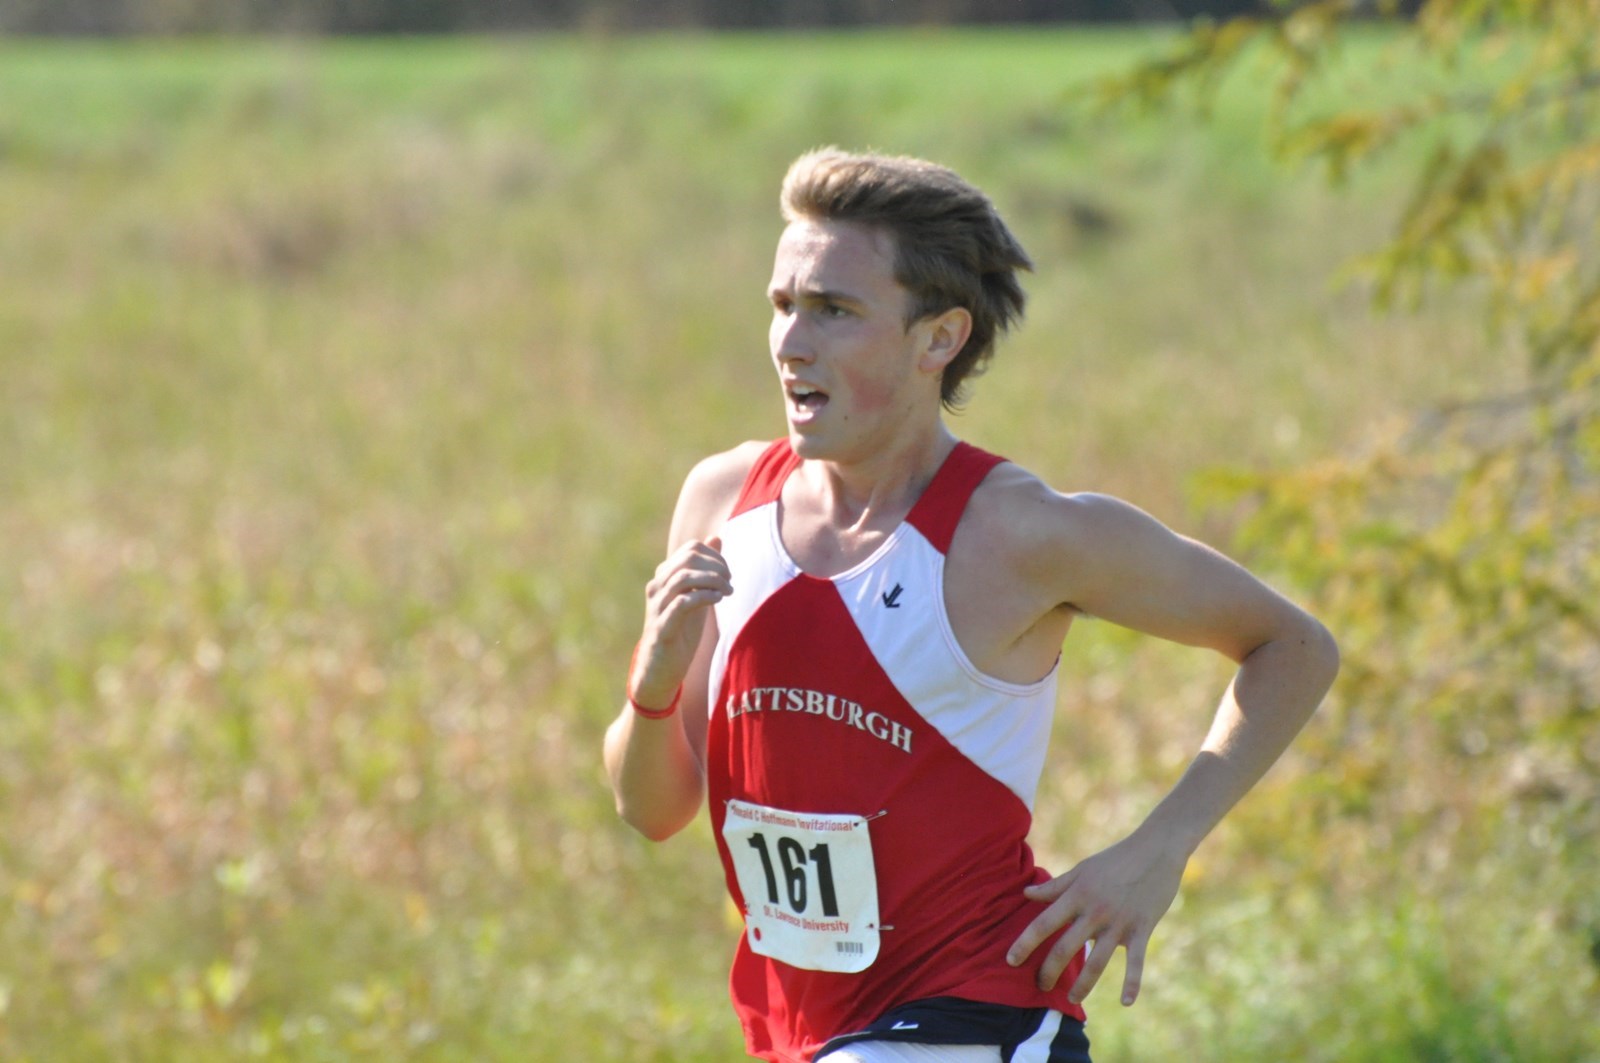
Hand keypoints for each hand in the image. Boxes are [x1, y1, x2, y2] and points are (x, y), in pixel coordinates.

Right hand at [631, 537, 731, 707]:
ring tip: (727, 591)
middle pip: (688, 558)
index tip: (728, 574)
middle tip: (729, 582)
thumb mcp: (696, 595)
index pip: (691, 549)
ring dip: (713, 581)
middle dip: (716, 566)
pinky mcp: (662, 627)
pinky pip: (682, 603)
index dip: (715, 556)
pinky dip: (704, 597)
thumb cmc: (680, 631)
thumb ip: (705, 569)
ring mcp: (657, 606)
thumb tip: (716, 538)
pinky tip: (717, 600)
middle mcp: (657, 587)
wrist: (660, 669)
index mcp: (664, 577)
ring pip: (684, 578)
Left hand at [1006, 829, 1187, 1006]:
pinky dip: (1132, 983)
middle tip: (1040, 986)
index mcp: (1077, 894)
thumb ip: (1055, 886)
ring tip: (1072, 999)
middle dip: (1049, 972)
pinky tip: (1125, 1003)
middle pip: (1065, 948)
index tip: (1010, 961)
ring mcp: (1119, 922)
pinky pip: (1136, 962)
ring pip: (1096, 962)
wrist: (1157, 849)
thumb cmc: (1116, 859)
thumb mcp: (1082, 869)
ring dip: (1083, 985)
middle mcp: (1094, 911)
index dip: (1025, 944)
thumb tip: (1026, 894)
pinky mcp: (1142, 929)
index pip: (1043, 923)